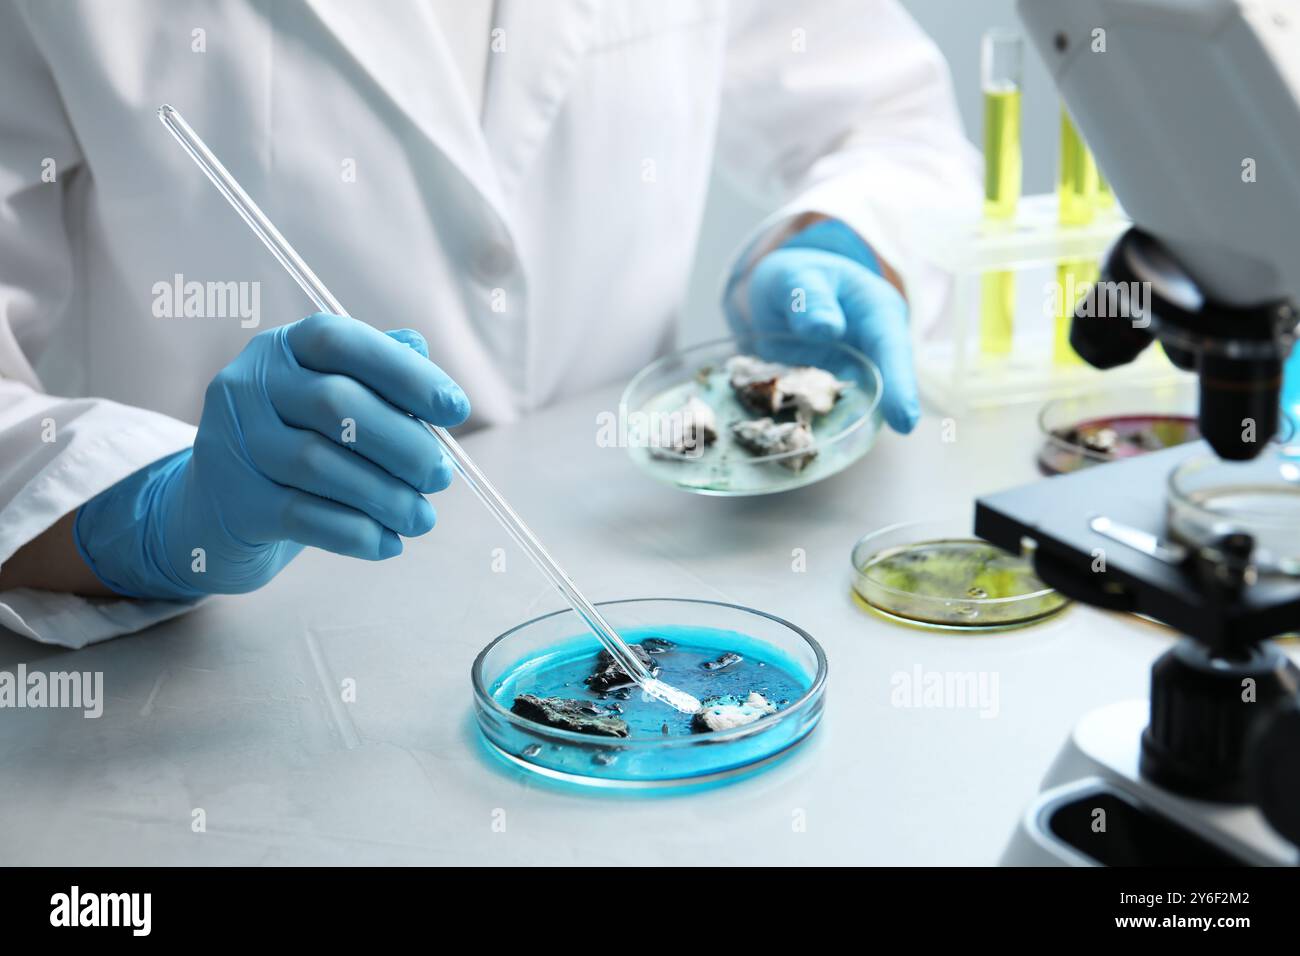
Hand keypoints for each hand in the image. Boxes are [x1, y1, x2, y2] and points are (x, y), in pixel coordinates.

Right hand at [74, 313, 468, 599]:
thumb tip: (420, 350)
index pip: (341, 341)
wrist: (215, 508)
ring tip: (422, 517)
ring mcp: (235, 444)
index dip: (405, 373)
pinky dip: (356, 533)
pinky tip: (388, 543)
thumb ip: (374, 375)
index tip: (456, 410)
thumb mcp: (327, 400)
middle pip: (336, 405)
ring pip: (320, 465)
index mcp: (281, 348)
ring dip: (386, 496)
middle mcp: (247, 386)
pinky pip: (304, 517)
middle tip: (440, 476)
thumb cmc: (295, 443)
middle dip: (404, 444)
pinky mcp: (235, 502)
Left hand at [739, 219, 919, 432]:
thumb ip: (809, 299)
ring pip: (866, 398)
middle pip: (890, 377)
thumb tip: (826, 328)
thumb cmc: (794, 279)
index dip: (901, 383)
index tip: (905, 417)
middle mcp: (876, 343)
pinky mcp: (838, 386)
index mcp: (876, 310)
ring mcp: (860, 368)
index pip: (893, 347)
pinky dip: (829, 422)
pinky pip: (837, 406)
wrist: (781, 292)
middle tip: (900, 430)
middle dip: (894, 405)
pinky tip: (817, 441)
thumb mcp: (795, 278)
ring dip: (858, 420)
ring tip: (850, 443)